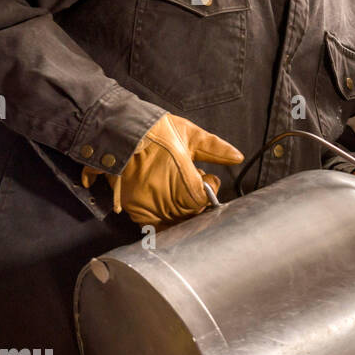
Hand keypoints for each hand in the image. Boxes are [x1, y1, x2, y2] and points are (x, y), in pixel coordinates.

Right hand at [81, 113, 242, 226]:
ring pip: (173, 223)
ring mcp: (149, 205)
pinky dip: (162, 222)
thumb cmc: (154, 130)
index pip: (204, 201)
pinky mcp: (133, 207)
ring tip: (179, 195)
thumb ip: (214, 149)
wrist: (117, 128)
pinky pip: (152, 226)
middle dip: (195, 202)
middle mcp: (167, 198)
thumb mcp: (189, 134)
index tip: (206, 178)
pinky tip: (167, 209)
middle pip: (190, 215)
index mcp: (185, 182)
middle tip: (192, 186)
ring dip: (180, 213)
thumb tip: (237, 156)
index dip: (209, 189)